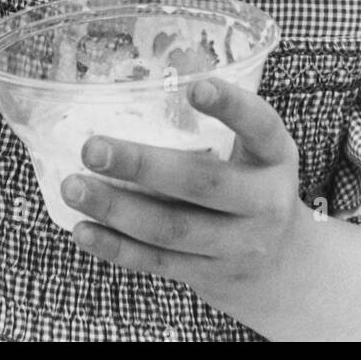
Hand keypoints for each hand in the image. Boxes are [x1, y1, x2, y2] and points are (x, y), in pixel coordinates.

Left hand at [60, 77, 313, 329]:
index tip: (195, 87)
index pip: (260, 126)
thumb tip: (132, 83)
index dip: (230, 107)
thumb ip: (214, 126)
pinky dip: (116, 248)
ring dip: (116, 208)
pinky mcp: (210, 276)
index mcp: (274, 157)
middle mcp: (264, 203)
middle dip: (142, 165)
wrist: (287, 269)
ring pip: (172, 229)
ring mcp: (238, 246)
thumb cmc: (253, 185)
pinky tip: (83, 229)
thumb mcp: (256, 153)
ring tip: (73, 186)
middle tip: (91, 148)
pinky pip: (158, 262)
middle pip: (202, 183)